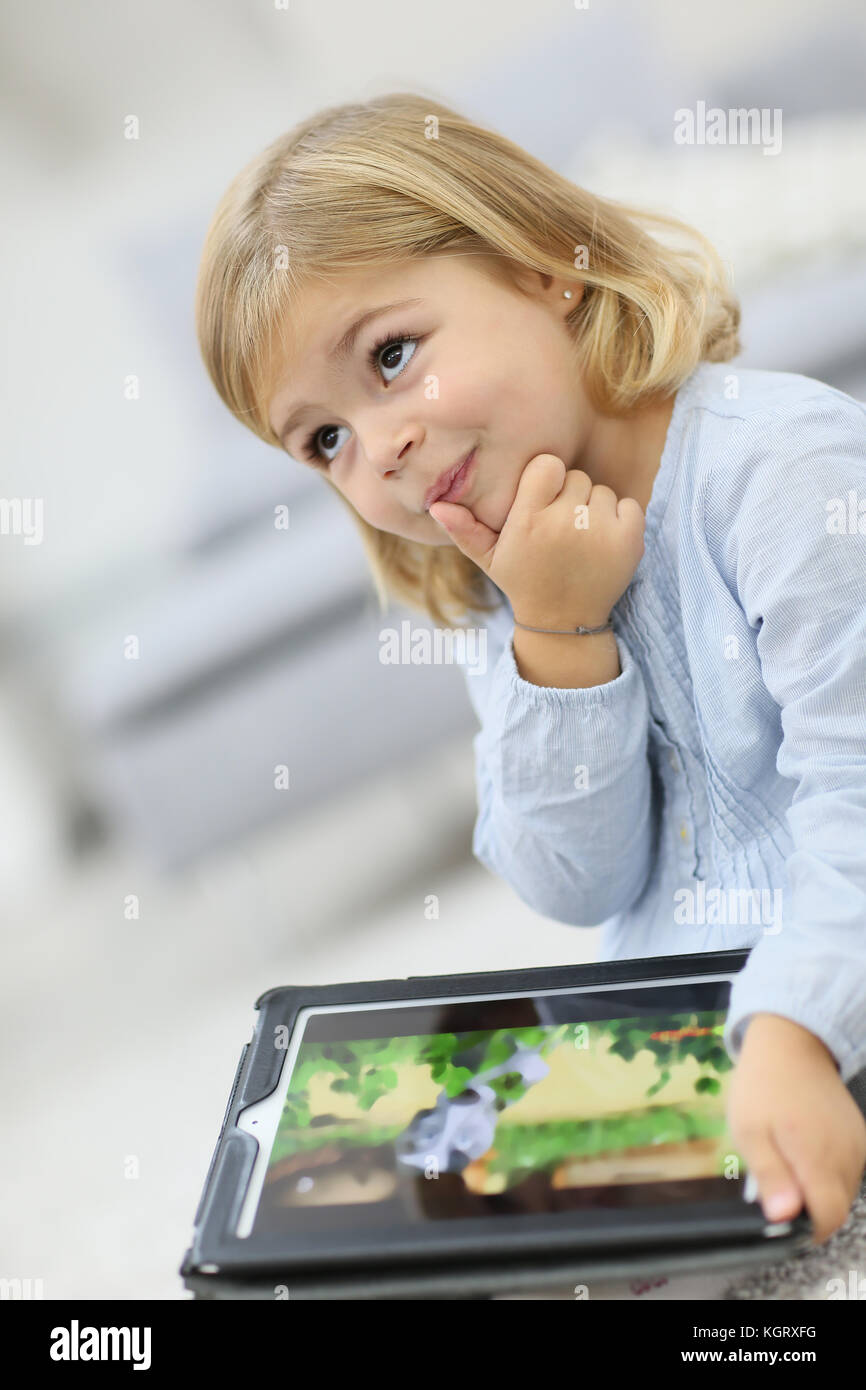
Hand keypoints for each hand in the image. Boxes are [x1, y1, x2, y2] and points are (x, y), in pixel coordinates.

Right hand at [429, 454, 644, 630]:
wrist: (564, 623)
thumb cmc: (524, 581)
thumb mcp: (490, 558)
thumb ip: (465, 530)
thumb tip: (436, 505)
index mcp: (528, 521)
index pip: (548, 465)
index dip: (546, 481)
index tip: (542, 503)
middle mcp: (564, 523)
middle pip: (576, 477)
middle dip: (570, 497)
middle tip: (560, 528)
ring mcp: (600, 531)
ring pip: (602, 491)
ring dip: (594, 509)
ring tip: (580, 538)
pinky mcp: (629, 540)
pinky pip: (629, 505)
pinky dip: (620, 519)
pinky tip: (602, 542)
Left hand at [727, 1012, 865, 1244]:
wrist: (791, 1042)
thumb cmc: (762, 1086)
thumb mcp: (749, 1131)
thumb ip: (770, 1177)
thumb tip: (784, 1218)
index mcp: (818, 1156)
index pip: (828, 1218)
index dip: (805, 1227)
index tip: (781, 1214)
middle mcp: (847, 1154)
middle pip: (836, 1207)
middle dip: (807, 1205)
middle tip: (776, 1176)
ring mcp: (857, 1145)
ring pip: (842, 1190)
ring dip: (816, 1186)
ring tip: (786, 1155)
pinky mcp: (859, 1136)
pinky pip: (847, 1169)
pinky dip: (827, 1169)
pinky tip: (802, 1147)